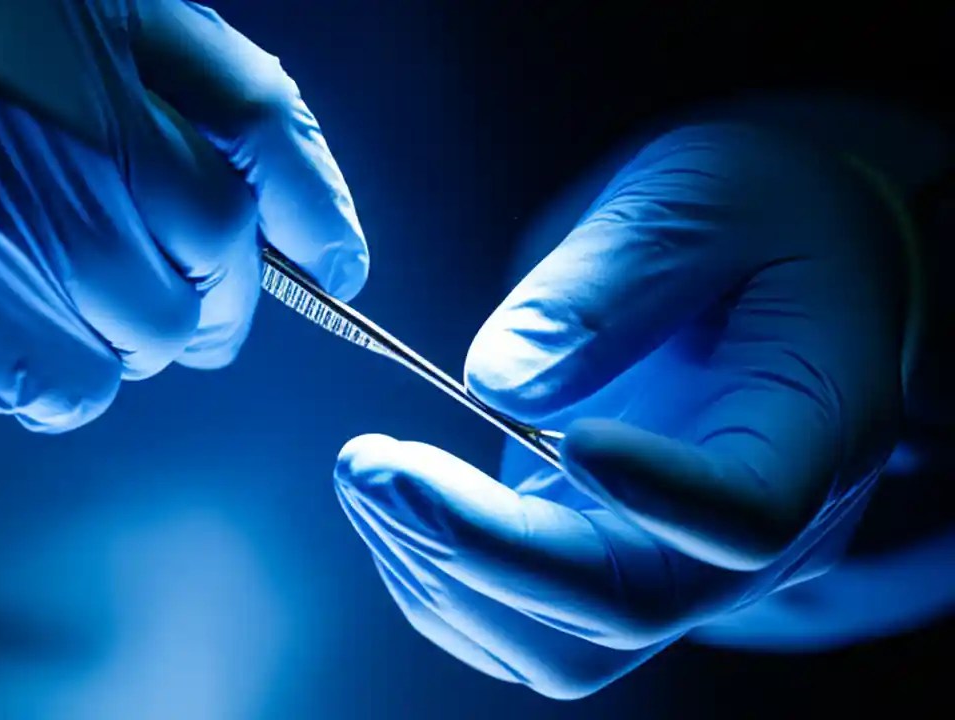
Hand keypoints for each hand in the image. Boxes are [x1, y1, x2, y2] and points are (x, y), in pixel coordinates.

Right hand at [0, 0, 366, 431]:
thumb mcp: (14, 60)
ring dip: (122, 342)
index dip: (318, 197)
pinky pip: (71, 382)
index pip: (251, 105)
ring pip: (149, 324)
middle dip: (220, 301)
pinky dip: (53, 382)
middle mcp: (22, 79)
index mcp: (59, 3)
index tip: (342, 263)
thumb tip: (294, 229)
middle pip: (215, 234)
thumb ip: (151, 115)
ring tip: (34, 302)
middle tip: (187, 320)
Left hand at [334, 123, 910, 697]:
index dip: (653, 498)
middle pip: (621, 609)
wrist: (774, 248)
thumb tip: (497, 381)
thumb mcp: (698, 198)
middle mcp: (750, 533)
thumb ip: (606, 285)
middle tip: (370, 465)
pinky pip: (517, 623)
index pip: (745, 518)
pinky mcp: (603, 557)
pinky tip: (390, 496)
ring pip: (560, 647)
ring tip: (365, 471)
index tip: (557, 436)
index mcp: (808, 432)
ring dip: (438, 571)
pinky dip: (435, 576)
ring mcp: (670, 558)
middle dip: (475, 550)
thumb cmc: (756, 210)